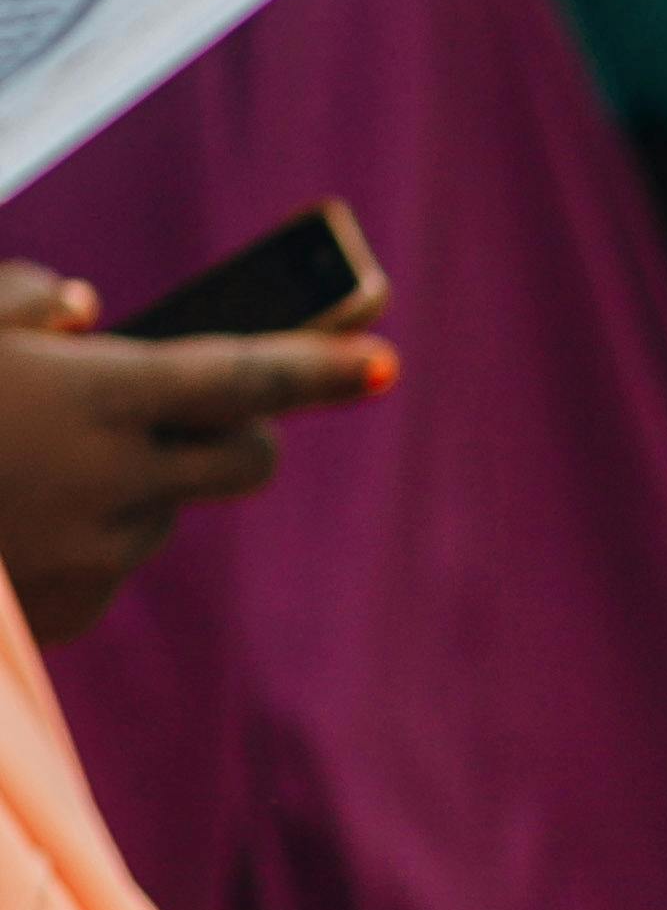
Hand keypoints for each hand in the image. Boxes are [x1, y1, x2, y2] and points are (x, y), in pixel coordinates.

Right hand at [0, 262, 395, 635]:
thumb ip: (23, 299)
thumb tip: (88, 309)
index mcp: (96, 396)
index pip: (244, 380)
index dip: (322, 369)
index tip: (386, 363)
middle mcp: (118, 482)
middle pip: (247, 461)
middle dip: (246, 434)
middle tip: (200, 413)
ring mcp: (100, 557)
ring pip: (161, 511)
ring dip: (127, 486)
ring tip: (30, 469)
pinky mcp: (77, 610)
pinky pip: (108, 564)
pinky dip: (77, 538)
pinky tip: (16, 521)